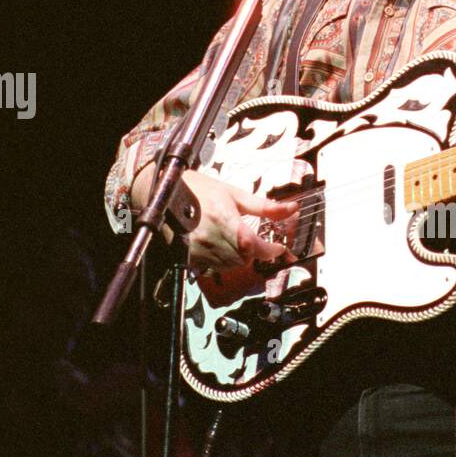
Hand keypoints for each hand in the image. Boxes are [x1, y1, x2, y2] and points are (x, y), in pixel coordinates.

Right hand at [177, 169, 297, 273]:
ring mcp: (198, 249)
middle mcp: (210, 237)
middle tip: (254, 240)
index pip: (254, 245)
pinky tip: (219, 246)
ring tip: (233, 240)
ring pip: (230, 265)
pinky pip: (213, 267)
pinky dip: (222, 260)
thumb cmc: (198, 189)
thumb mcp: (233, 193)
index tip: (278, 248)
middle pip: (244, 258)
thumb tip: (291, 209)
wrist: (164, 192)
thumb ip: (264, 206)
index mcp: (224, 219)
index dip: (270, 250)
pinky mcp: (189, 257)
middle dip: (254, 252)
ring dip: (239, 257)